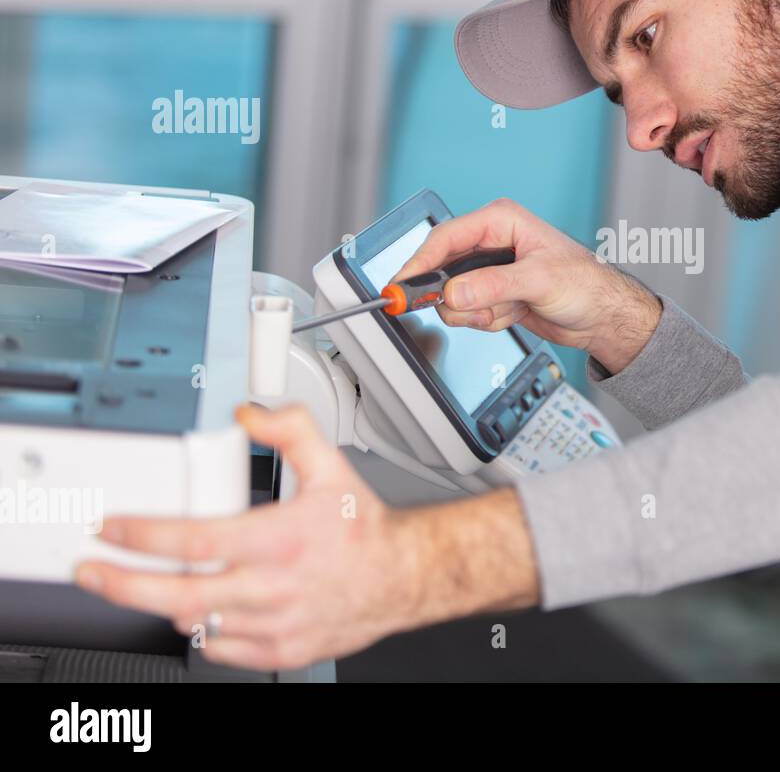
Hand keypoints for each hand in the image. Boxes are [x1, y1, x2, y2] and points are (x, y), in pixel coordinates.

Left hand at [74, 405, 426, 670]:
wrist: (403, 576)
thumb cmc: (364, 530)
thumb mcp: (331, 467)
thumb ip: (290, 431)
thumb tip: (251, 414)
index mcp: (279, 538)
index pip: (193, 541)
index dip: (141, 536)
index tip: (111, 529)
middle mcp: (272, 586)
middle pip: (177, 594)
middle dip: (121, 584)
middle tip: (91, 571)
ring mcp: (275, 624)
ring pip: (196, 624)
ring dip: (163, 605)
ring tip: (144, 586)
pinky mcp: (281, 650)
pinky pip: (223, 650)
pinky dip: (202, 633)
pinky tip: (198, 613)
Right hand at [395, 197, 661, 373]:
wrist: (602, 316)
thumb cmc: (586, 283)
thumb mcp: (539, 281)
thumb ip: (493, 286)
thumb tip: (454, 292)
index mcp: (501, 221)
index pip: (446, 237)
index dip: (421, 262)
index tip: (402, 285)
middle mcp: (492, 243)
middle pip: (443, 269)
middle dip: (455, 296)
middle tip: (464, 309)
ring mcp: (490, 271)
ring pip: (453, 297)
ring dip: (477, 312)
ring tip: (508, 310)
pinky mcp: (492, 295)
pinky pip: (469, 312)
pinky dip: (487, 321)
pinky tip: (513, 315)